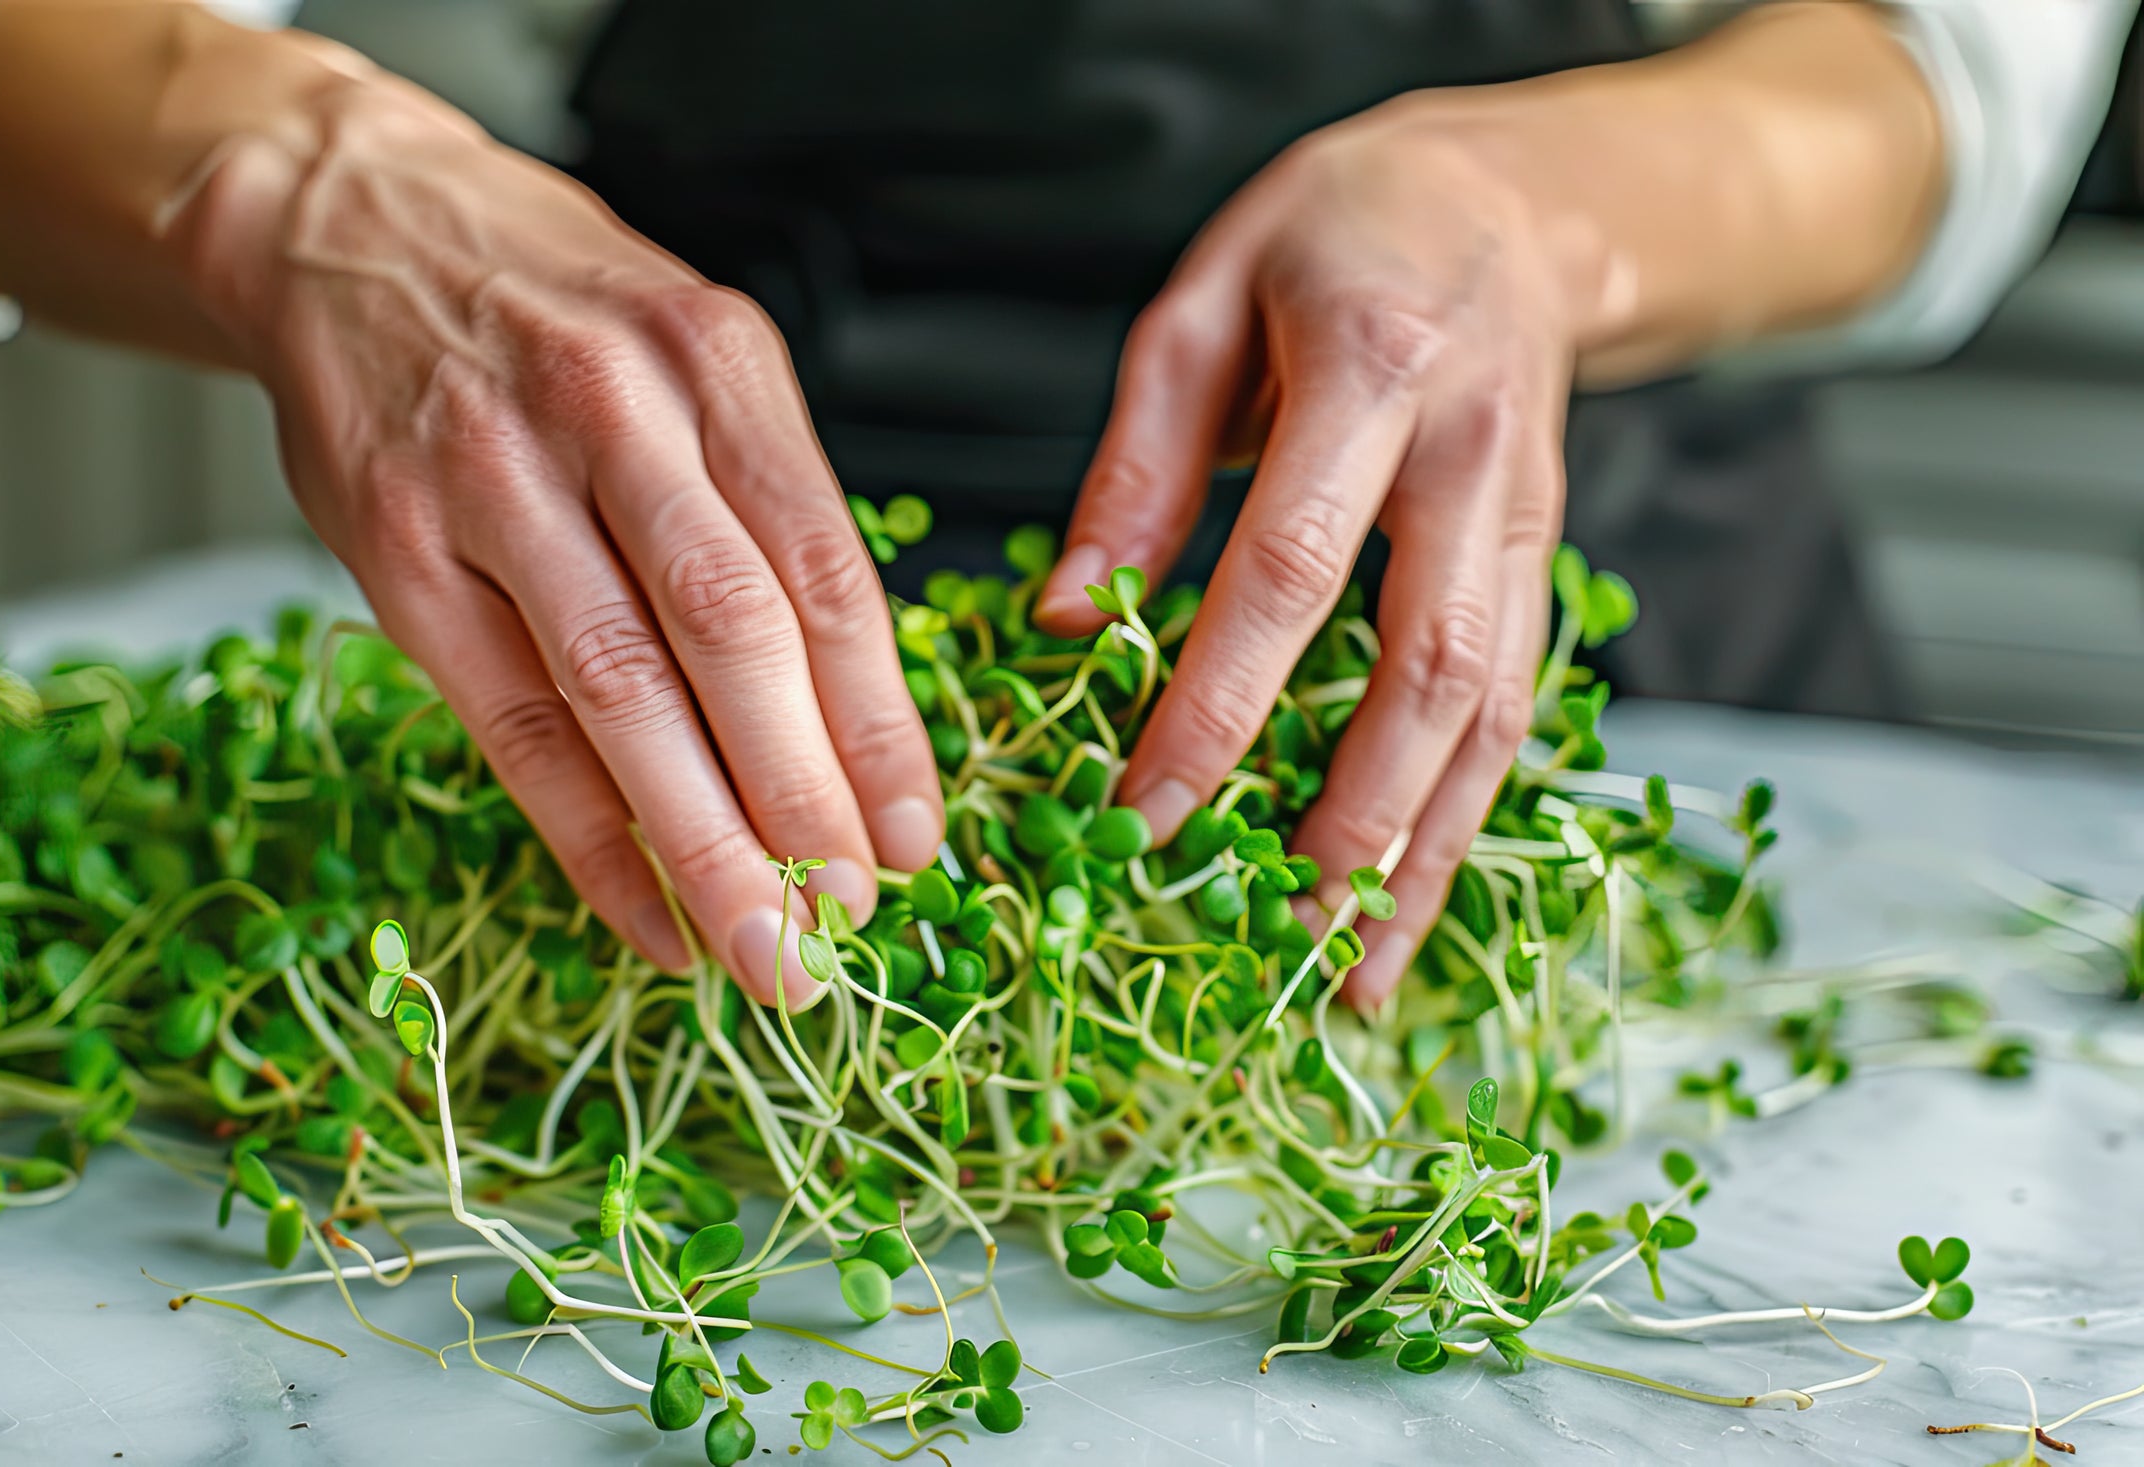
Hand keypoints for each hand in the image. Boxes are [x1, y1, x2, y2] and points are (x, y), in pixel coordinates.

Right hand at [192, 92, 943, 1001]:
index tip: (913, 835)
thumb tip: (851, 720)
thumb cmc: (557, 316)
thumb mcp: (695, 361)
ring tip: (763, 948)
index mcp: (715, 366)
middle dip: (803, 798)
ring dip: (702, 842)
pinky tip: (644, 914)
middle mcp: (612, 413)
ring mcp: (492, 481)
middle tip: (850, 916)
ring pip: (618, 690)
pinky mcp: (396, 550)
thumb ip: (770, 513)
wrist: (352, 226)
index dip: (878, 722)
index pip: (825, 571)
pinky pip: (509, 723)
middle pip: (731, 635)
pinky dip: (584, 837)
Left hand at [1035, 99, 1579, 1006]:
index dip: (1221, 703)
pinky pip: (1518, 702)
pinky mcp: (1549, 559)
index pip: (1293, 568)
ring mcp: (1530, 515)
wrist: (1513, 203)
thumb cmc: (1334, 238)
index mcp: (1373, 366)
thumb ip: (1137, 466)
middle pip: (1428, 663)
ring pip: (1497, 708)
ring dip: (1430, 852)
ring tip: (1359, 975)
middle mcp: (1475, 453)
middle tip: (1277, 937)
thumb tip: (1064, 622)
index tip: (1145, 811)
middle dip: (1353, 816)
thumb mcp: (1203, 304)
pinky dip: (1467, 813)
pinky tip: (1413, 895)